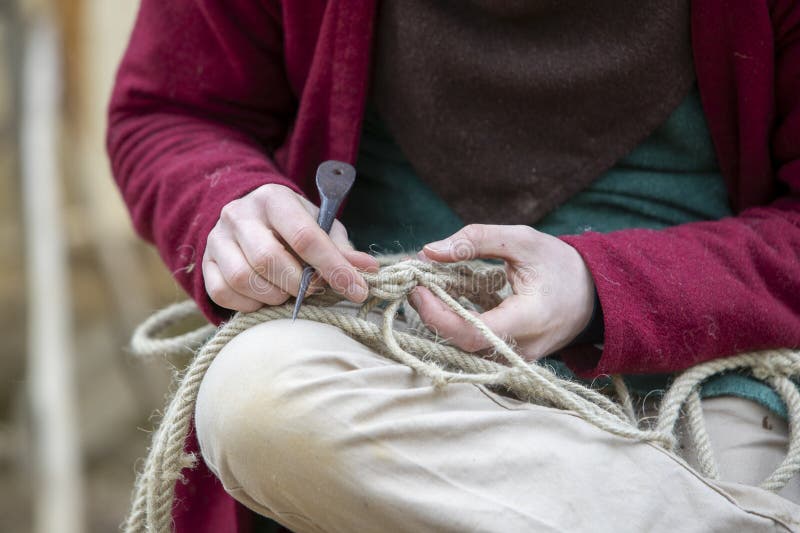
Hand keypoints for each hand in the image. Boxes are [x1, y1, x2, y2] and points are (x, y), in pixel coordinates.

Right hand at [202, 183, 377, 311]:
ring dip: (274, 296)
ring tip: (289, 293)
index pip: (304, 236)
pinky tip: (265, 298)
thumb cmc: (292, 225)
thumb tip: (369, 270)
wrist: (248, 216)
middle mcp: (240, 214)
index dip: (333, 268)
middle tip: (314, 290)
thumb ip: (342, 248)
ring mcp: (217, 238)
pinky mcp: (205, 262)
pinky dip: (249, 304)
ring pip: (244, 278)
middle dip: (299, 284)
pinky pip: (222, 292)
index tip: (357, 290)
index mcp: (274, 198)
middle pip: (269, 259)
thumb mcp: (320, 226)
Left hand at [409, 224, 595, 360]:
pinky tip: (447, 298)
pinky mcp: (508, 358)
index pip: (472, 333)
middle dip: (431, 312)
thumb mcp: (522, 240)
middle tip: (415, 281)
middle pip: (461, 342)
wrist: (593, 296)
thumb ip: (477, 241)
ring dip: (440, 317)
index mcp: (529, 320)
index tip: (417, 287)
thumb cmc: (560, 266)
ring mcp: (514, 359)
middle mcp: (521, 349)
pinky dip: (455, 321)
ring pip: (463, 347)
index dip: (437, 314)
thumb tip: (430, 250)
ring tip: (428, 285)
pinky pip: (473, 346)